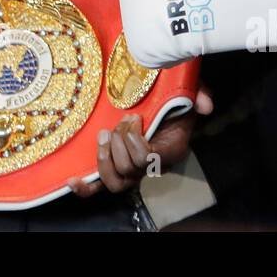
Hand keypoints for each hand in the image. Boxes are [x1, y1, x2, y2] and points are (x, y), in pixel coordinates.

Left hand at [67, 86, 213, 196]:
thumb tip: (204, 105)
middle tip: (118, 122)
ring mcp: (133, 168)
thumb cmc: (173, 93)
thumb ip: (199, 93)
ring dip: (104, 158)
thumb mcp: (188, 88)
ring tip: (103, 135)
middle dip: (119, 144)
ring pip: (115, 182)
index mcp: (170, 149)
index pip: (148, 159)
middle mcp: (152, 165)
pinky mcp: (115, 166)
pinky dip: (86, 188)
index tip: (133, 117)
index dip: (134, 141)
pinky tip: (72, 180)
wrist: (157, 97)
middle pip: (129, 170)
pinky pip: (100, 188)